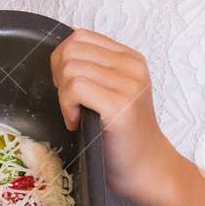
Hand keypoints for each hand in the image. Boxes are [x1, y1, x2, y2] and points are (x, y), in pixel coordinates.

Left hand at [50, 29, 185, 205]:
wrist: (145, 168)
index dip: (62, 60)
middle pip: (71, 50)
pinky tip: (78, 122)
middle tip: (70, 103)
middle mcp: (132, 67)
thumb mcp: (111, 91)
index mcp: (129, 58)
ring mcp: (129, 85)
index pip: (79, 37)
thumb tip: (59, 54)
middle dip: (59, 77)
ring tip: (77, 115)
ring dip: (64, 96)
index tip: (69, 87)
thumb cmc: (121, 135)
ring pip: (70, 69)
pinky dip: (67, 107)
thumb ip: (92, 68)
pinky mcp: (120, 105)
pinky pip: (75, 89)